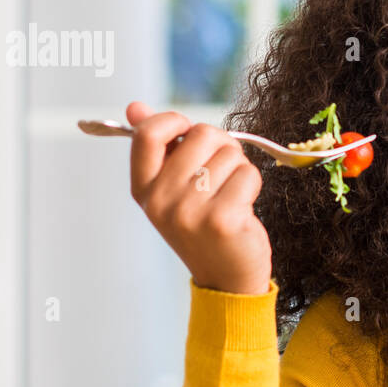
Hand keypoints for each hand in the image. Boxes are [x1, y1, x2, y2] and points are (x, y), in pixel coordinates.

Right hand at [126, 100, 272, 295]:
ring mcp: (190, 212)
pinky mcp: (223, 220)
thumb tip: (135, 106)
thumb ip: (156, 148)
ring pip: (230, 153)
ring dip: (238, 168)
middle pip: (201, 134)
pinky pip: (248, 173)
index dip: (175, 122)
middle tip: (221, 173)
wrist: (227, 279)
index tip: (190, 133)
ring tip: (231, 195)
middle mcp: (161, 201)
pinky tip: (244, 206)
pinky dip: (252, 184)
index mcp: (143, 189)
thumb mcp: (172, 189)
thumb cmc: (203, 226)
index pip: (148, 134)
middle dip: (222, 145)